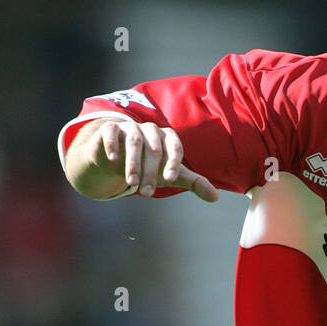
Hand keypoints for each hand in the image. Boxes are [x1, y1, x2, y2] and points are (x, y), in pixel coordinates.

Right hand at [73, 117, 218, 201]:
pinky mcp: (111, 128)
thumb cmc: (150, 166)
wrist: (118, 158)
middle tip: (146, 193)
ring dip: (133, 164)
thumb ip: (193, 182)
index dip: (173, 162)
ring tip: (131, 184)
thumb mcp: (172, 174)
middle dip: (150, 172)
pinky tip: (113, 160)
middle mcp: (150, 130)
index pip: (174, 147)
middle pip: (153, 149)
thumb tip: (215, 197)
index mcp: (167, 138)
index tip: (169, 180)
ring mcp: (130, 127)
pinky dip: (113, 145)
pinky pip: (112, 131)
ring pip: (134, 141)